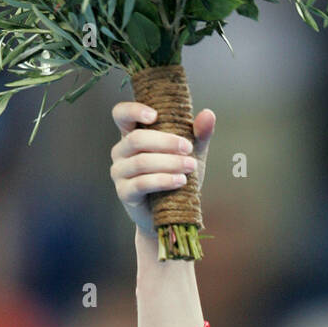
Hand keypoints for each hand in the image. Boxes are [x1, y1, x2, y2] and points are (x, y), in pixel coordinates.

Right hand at [110, 102, 215, 236]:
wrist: (172, 216)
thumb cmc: (177, 178)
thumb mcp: (189, 154)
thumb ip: (198, 134)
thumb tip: (208, 113)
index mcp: (131, 135)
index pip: (120, 114)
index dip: (133, 110)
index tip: (155, 115)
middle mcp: (120, 151)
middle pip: (137, 139)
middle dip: (166, 142)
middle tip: (188, 148)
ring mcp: (119, 173)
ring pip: (141, 162)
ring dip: (169, 163)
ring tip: (191, 166)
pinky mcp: (124, 193)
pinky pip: (142, 183)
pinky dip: (163, 181)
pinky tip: (180, 181)